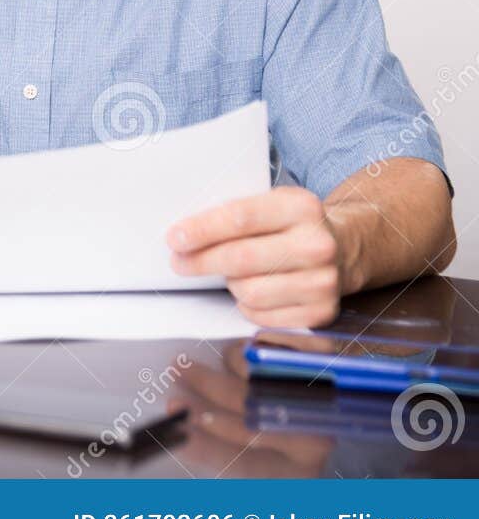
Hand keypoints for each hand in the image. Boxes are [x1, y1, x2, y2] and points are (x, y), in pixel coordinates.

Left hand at [167, 187, 341, 327]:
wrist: (343, 249)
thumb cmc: (291, 225)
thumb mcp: (271, 203)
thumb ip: (234, 214)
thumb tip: (184, 235)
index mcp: (301, 207)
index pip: (239, 218)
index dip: (202, 230)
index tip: (175, 238)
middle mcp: (317, 244)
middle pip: (240, 258)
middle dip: (201, 261)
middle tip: (179, 262)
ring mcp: (323, 281)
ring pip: (249, 291)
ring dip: (229, 284)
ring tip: (230, 273)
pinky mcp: (321, 312)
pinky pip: (262, 315)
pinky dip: (246, 306)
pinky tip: (251, 290)